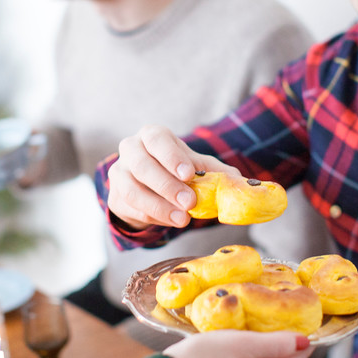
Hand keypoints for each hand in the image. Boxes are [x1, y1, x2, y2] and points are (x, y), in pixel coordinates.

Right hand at [107, 125, 237, 229]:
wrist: (151, 188)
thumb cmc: (177, 171)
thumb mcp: (198, 167)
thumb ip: (219, 173)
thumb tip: (242, 184)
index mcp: (151, 136)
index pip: (156, 139)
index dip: (171, 156)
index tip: (188, 174)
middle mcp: (130, 150)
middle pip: (141, 165)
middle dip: (167, 186)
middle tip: (189, 202)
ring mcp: (119, 173)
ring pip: (131, 189)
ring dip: (159, 206)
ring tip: (182, 219)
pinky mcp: (115, 197)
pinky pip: (130, 208)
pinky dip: (151, 216)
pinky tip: (170, 221)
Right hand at [164, 330, 313, 357]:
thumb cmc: (204, 356)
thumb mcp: (243, 342)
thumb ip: (275, 343)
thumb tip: (304, 342)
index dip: (303, 340)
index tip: (308, 324)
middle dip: (281, 345)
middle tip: (281, 322)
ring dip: (261, 353)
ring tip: (256, 333)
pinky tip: (234, 351)